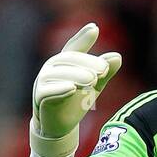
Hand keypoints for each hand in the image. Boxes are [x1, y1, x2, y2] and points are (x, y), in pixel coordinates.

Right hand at [29, 23, 121, 156]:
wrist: (59, 128)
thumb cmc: (74, 103)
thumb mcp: (94, 87)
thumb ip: (105, 73)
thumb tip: (118, 57)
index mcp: (65, 63)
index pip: (73, 47)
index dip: (83, 38)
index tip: (95, 28)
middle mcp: (52, 69)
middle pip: (68, 60)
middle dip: (87, 63)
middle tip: (104, 70)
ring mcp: (43, 82)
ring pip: (57, 73)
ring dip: (76, 74)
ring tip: (93, 79)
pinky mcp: (39, 98)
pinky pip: (47, 90)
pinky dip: (59, 88)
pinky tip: (72, 88)